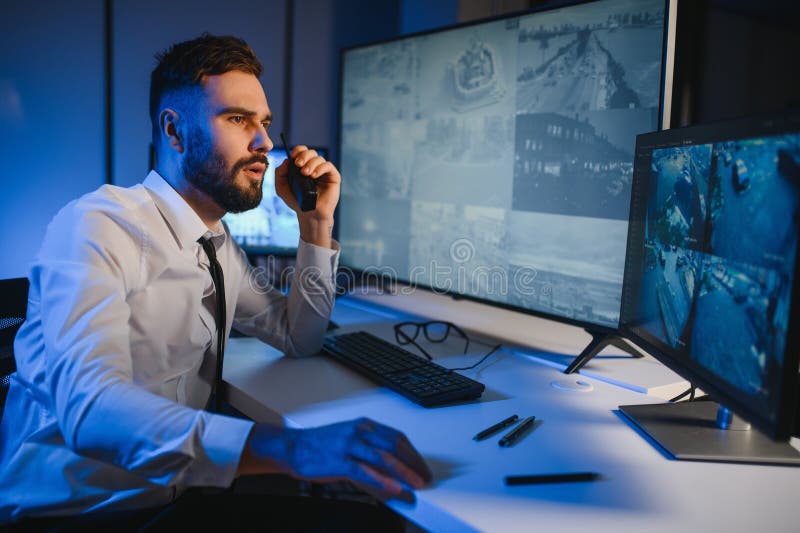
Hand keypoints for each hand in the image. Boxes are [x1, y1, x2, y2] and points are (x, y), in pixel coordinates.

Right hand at [241, 417, 431, 495]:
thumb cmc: (321, 444)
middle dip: (413, 463)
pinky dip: (382, 480)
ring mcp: (349, 445)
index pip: (396, 436)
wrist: (292, 446)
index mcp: (364, 424)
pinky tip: (393, 488)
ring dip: (403, 471)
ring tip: (416, 483)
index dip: (412, 452)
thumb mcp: (349, 437)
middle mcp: (359, 431)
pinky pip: (365, 471)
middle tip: (424, 476)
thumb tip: (392, 460)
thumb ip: (370, 444)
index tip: (421, 465)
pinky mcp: (339, 461)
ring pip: (383, 458)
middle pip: (394, 446)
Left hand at [275, 145, 340, 247]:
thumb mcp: (281, 187)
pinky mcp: (333, 177)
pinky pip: (328, 166)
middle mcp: (314, 166)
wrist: (308, 214)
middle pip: (311, 152)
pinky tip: (314, 176)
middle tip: (298, 164)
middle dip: (303, 156)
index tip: (292, 156)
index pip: (302, 151)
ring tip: (305, 174)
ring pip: (319, 158)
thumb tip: (286, 160)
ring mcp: (324, 171)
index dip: (298, 150)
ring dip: (311, 163)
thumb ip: (279, 173)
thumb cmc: (296, 201)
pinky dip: (320, 168)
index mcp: (303, 166)